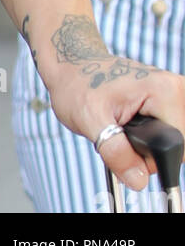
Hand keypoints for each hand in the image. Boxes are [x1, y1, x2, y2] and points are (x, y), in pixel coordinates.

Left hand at [46, 52, 184, 192]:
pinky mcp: (167, 100)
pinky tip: (127, 125)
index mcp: (165, 91)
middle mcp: (175, 89)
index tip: (123, 145)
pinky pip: (167, 132)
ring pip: (172, 142)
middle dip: (147, 152)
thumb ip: (116, 151)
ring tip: (119, 127)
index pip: (178, 148)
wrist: (71, 65)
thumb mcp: (89, 119)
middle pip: (177, 146)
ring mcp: (172, 93)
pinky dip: (148, 136)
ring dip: (146, 144)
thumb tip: (139, 180)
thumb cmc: (78, 84)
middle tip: (117, 134)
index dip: (149, 158)